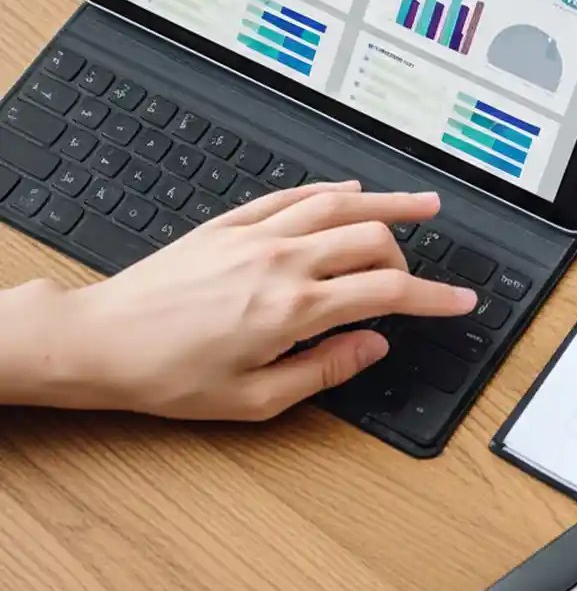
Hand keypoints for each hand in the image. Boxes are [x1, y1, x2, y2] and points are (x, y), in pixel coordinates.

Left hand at [1, 181, 475, 420]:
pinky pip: (294, 195)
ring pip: (341, 204)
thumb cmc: (168, 375)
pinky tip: (352, 192)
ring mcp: (255, 235)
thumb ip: (325, 369)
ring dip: (388, 204)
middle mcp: (282, 260)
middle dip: (408, 259)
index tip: (460, 300)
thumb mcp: (255, 399)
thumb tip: (373, 347)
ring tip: (423, 205)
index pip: (387, 292)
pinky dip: (332, 191)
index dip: (434, 297)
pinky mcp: (230, 224)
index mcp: (293, 308)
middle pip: (373, 239)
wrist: (101, 341)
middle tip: (415, 283)